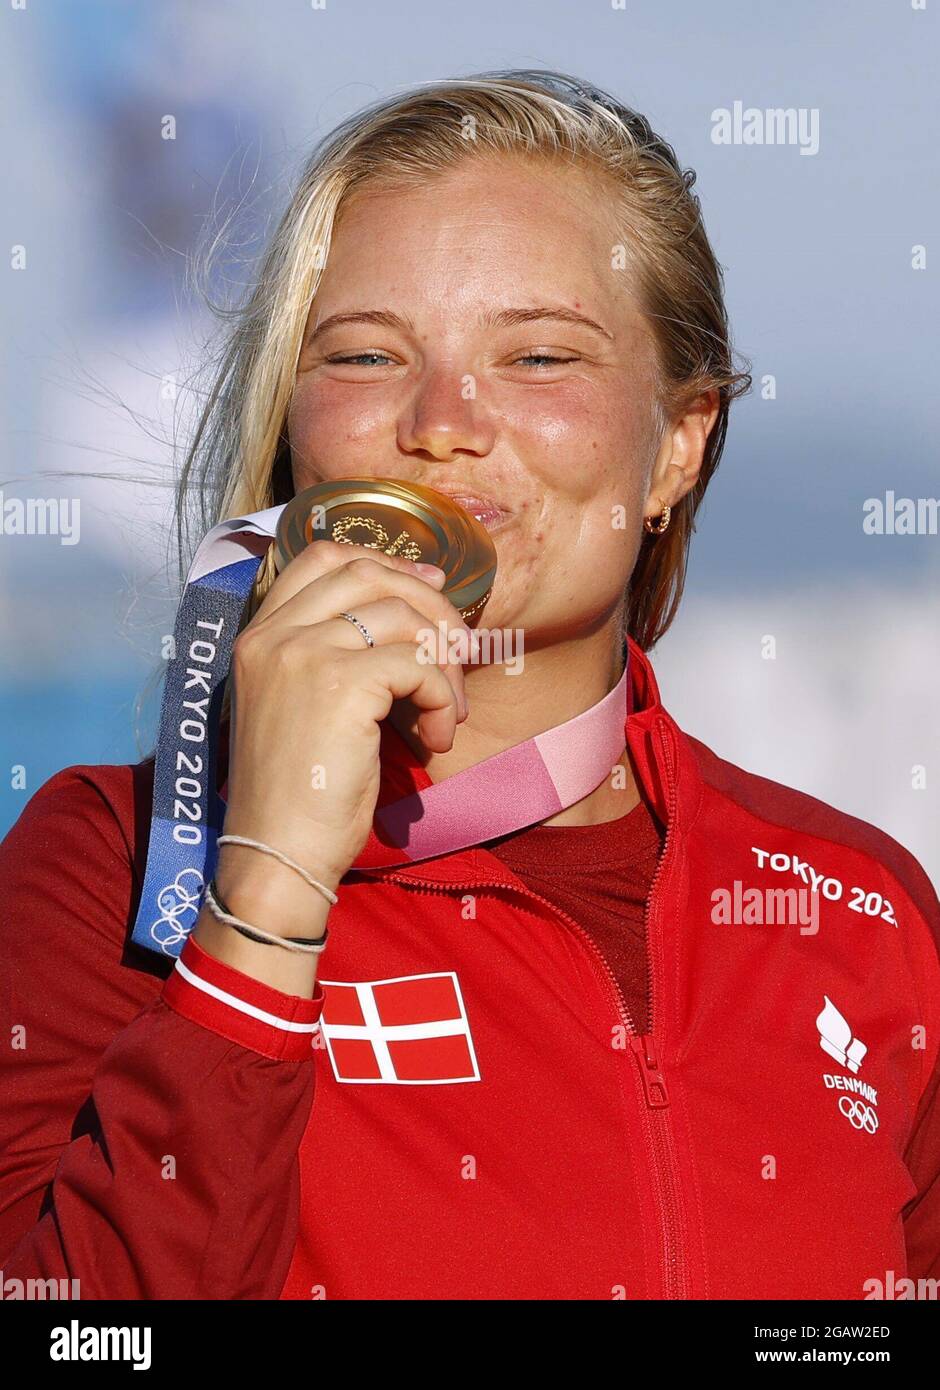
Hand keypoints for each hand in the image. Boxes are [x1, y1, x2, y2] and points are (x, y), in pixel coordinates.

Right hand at [212, 539, 471, 944]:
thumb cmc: (298, 794)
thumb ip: (332, 655)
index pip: (323, 556)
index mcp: (258, 636)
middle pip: (369, 573)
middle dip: (428, 603)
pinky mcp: (341, 684)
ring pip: (402, 616)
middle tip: (459, 648)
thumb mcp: (302, 706)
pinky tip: (435, 738)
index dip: (384, 562)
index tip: (429, 587)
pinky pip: (420, 664)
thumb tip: (411, 607)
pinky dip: (442, 698)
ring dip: (444, 660)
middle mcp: (274, 635)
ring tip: (447, 711)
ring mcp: (303, 654)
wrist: (276, 854)